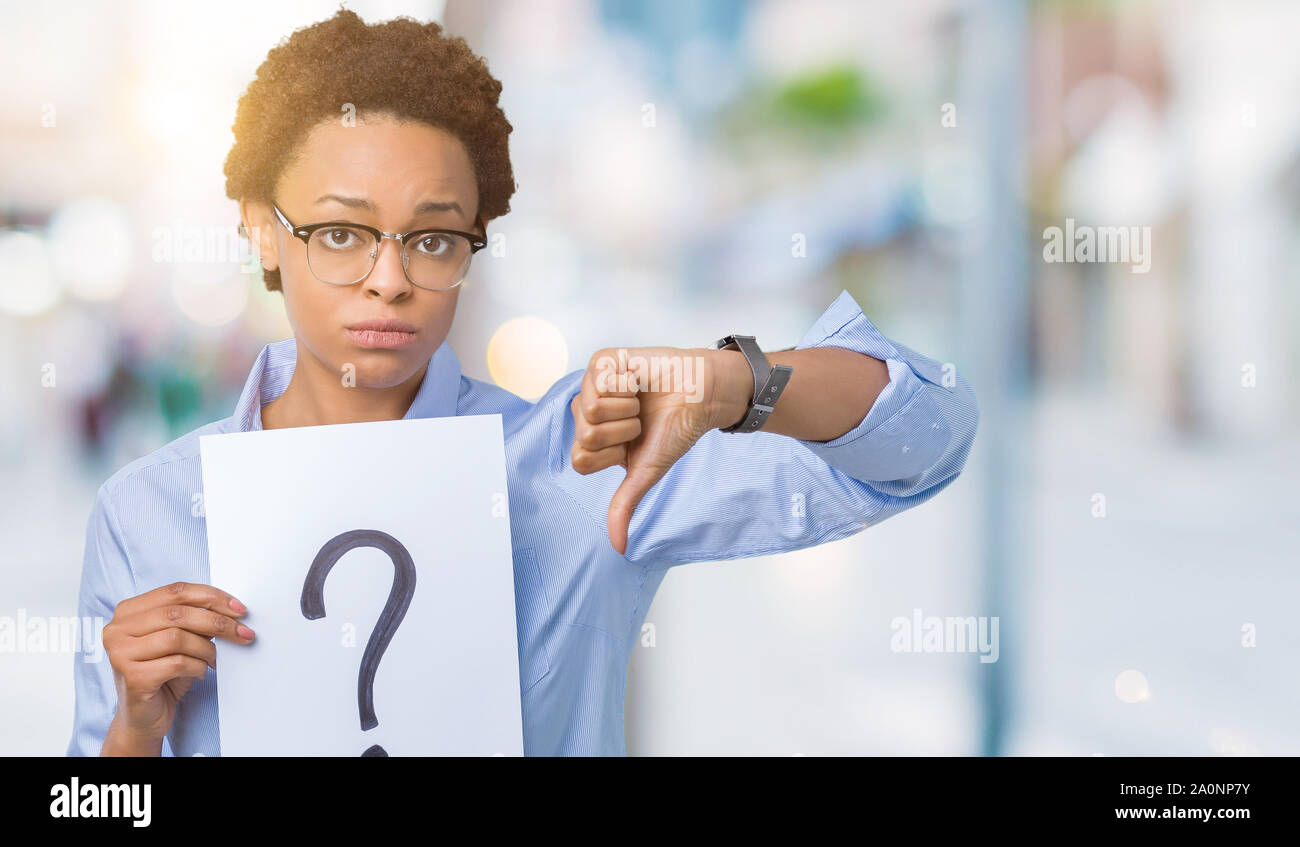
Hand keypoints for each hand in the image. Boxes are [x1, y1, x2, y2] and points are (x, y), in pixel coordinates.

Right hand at [100, 581, 253, 755]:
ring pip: (177, 637)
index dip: (211, 597)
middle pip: (178, 613)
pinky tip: (201, 672)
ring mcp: (120, 653)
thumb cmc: (163, 674)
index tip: (239, 608)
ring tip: (215, 659)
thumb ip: (194, 619)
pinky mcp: (132, 677)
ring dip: (207, 648)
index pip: (175, 592)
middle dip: (218, 622)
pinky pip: (177, 663)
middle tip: (243, 633)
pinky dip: (198, 666)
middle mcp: (117, 629)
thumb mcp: (179, 639)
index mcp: (128, 611)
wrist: (143, 717)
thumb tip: (232, 609)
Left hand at [569, 346, 751, 554]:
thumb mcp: (646, 472)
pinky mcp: (602, 361)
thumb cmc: (674, 431)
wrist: (700, 395)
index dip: (611, 453)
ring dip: (626, 408)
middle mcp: (588, 414)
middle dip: (622, 431)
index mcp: (593, 441)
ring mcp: (592, 385)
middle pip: (584, 434)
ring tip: (639, 400)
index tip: (633, 444)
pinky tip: (637, 381)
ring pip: (590, 408)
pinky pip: (599, 379)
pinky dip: (627, 384)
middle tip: (639, 420)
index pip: (580, 459)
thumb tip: (617, 547)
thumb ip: (624, 505)